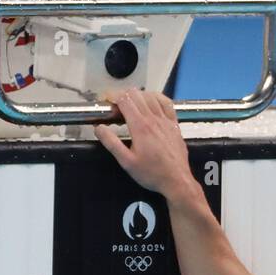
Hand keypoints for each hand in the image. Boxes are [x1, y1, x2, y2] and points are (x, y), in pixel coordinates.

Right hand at [95, 89, 200, 206]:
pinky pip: (167, 103)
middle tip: (115, 107)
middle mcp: (153, 119)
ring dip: (138, 96)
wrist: (177, 180)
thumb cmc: (151, 173)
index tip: (106, 102)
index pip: (125, 100)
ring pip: (151, 96)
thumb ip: (111, 143)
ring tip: (130, 105)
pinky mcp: (174, 124)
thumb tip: (99, 128)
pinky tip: (151, 101)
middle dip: (122, 96)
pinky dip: (156, 98)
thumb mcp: (126, 162)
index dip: (113, 96)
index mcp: (140, 126)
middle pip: (136, 94)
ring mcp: (166, 120)